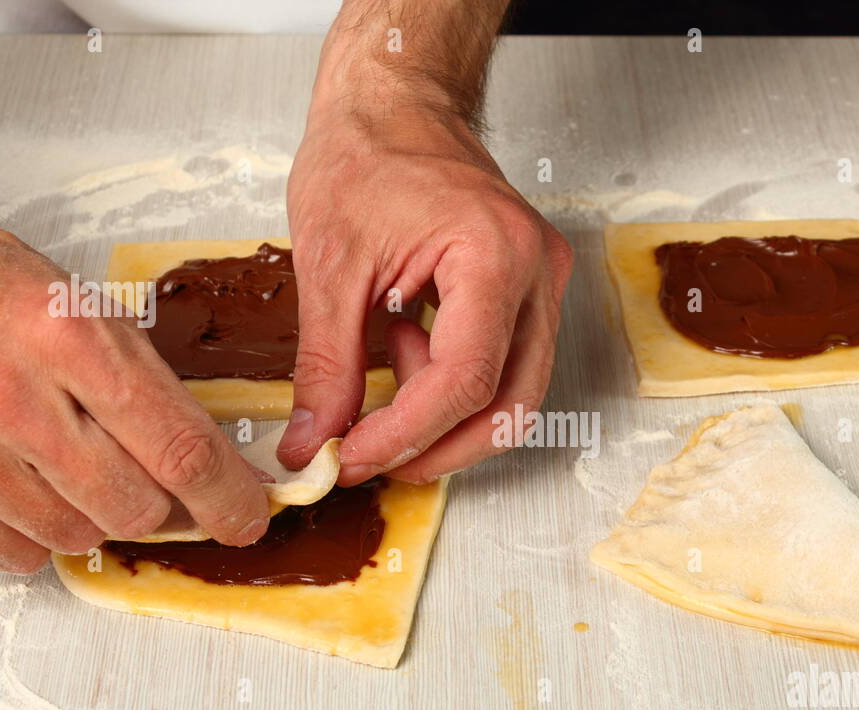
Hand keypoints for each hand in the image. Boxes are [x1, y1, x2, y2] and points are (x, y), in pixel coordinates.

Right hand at [0, 215, 270, 571]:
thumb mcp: (83, 308)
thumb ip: (146, 384)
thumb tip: (214, 462)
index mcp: (68, 339)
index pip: (181, 448)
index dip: (230, 497)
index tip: (247, 516)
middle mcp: (12, 398)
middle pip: (136, 507)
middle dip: (161, 505)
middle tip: (152, 481)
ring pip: (79, 537)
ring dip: (95, 516)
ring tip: (71, 465)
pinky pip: (15, 554)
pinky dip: (35, 534)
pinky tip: (26, 487)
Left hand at [278, 7, 572, 483]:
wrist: (395, 102)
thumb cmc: (367, 151)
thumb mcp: (329, 265)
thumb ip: (326, 366)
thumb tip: (314, 442)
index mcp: (493, 255)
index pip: (464, 380)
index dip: (407, 434)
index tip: (353, 458)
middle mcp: (537, 272)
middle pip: (510, 404)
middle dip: (439, 448)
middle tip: (373, 458)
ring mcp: (543, 283)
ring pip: (515, 396)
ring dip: (446, 417)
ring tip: (386, 366)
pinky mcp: (530, 292)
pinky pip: (506, 366)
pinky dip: (453, 382)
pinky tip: (407, 343)